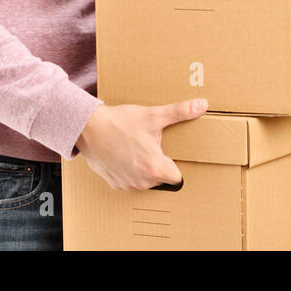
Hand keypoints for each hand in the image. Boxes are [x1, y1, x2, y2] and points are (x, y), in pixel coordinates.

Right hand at [76, 98, 207, 190]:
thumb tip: (202, 105)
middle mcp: (141, 182)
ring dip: (145, 168)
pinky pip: (130, 181)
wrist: (87, 127)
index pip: (178, 177)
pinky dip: (130, 170)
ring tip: (138, 148)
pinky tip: (125, 154)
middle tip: (152, 145)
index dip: (176, 164)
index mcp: (154, 168)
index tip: (171, 152)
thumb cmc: (120, 122)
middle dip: (160, 164)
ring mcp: (126, 184)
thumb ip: (180, 112)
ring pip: (146, 181)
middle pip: (161, 178)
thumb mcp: (152, 115)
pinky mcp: (114, 183)